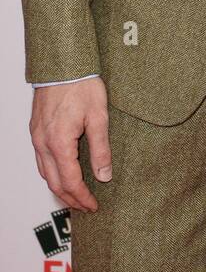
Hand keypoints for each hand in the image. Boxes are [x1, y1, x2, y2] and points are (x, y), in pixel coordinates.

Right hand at [30, 78, 111, 211]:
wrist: (62, 64)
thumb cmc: (81, 85)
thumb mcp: (99, 117)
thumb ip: (101, 149)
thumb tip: (104, 175)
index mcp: (59, 142)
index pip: (70, 181)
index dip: (82, 197)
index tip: (94, 205)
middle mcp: (43, 143)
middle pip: (54, 182)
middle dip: (70, 198)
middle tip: (86, 207)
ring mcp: (36, 137)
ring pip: (45, 173)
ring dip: (59, 188)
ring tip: (76, 196)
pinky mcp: (36, 130)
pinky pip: (41, 160)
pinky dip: (52, 173)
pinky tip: (62, 173)